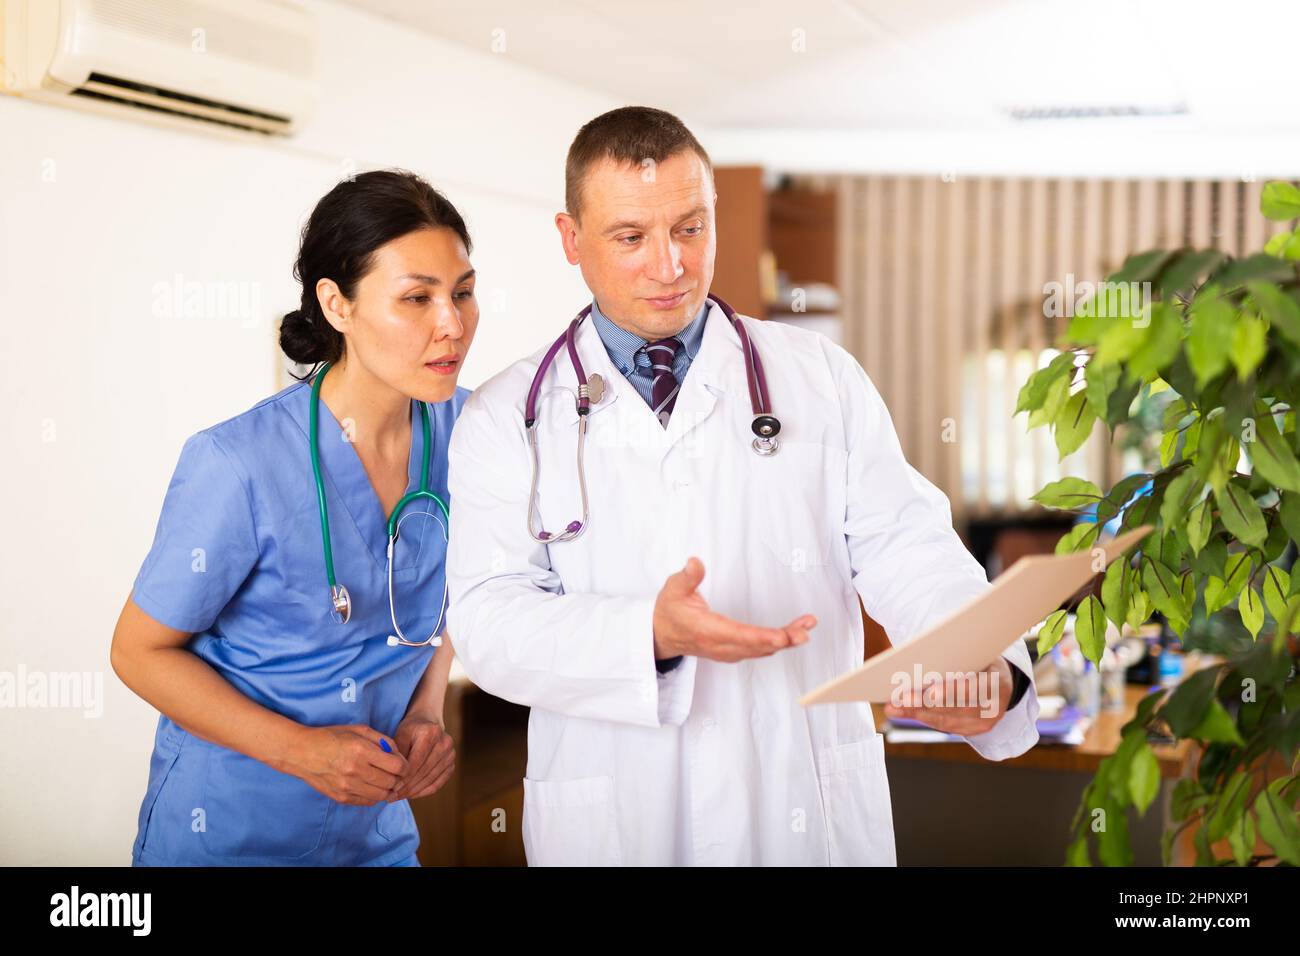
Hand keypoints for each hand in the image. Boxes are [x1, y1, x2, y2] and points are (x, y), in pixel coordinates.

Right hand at [287, 724, 409, 805]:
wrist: (302, 752)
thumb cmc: (332, 737)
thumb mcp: (359, 730)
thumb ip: (383, 741)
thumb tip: (399, 756)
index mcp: (361, 750)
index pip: (397, 766)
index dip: (404, 766)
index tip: (402, 764)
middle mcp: (354, 770)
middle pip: (391, 782)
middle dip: (397, 778)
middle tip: (394, 772)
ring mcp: (347, 787)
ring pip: (382, 795)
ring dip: (387, 788)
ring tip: (383, 779)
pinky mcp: (341, 797)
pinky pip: (368, 802)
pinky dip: (374, 795)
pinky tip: (370, 785)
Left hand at [389, 712, 455, 800]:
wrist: (427, 724)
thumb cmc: (410, 730)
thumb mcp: (400, 735)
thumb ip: (396, 754)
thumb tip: (392, 777)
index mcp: (431, 733)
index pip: (416, 761)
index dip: (403, 777)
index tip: (390, 788)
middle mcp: (445, 743)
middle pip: (424, 772)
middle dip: (407, 787)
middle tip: (392, 797)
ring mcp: (451, 754)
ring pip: (431, 780)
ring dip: (413, 791)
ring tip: (399, 797)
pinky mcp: (452, 764)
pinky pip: (438, 784)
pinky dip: (423, 791)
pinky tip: (411, 794)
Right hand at [653, 557, 816, 662]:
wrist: (661, 635)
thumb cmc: (669, 611)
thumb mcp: (673, 589)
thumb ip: (687, 577)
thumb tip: (695, 562)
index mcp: (706, 630)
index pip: (737, 636)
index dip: (760, 637)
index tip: (781, 637)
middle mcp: (719, 645)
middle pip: (755, 646)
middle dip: (782, 639)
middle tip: (804, 631)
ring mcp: (727, 651)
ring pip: (761, 650)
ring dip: (785, 640)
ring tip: (806, 627)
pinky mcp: (733, 651)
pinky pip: (759, 650)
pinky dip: (778, 643)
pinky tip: (794, 634)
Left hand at [883, 657, 1012, 735]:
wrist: (1002, 682)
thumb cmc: (982, 661)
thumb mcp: (977, 653)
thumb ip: (957, 657)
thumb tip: (925, 655)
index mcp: (998, 681)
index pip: (976, 688)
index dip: (953, 692)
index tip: (931, 692)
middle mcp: (994, 706)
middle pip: (956, 708)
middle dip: (925, 703)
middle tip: (901, 698)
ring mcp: (984, 722)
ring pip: (946, 720)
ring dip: (916, 712)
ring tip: (893, 706)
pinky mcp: (972, 731)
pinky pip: (944, 726)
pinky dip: (922, 717)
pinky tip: (902, 711)